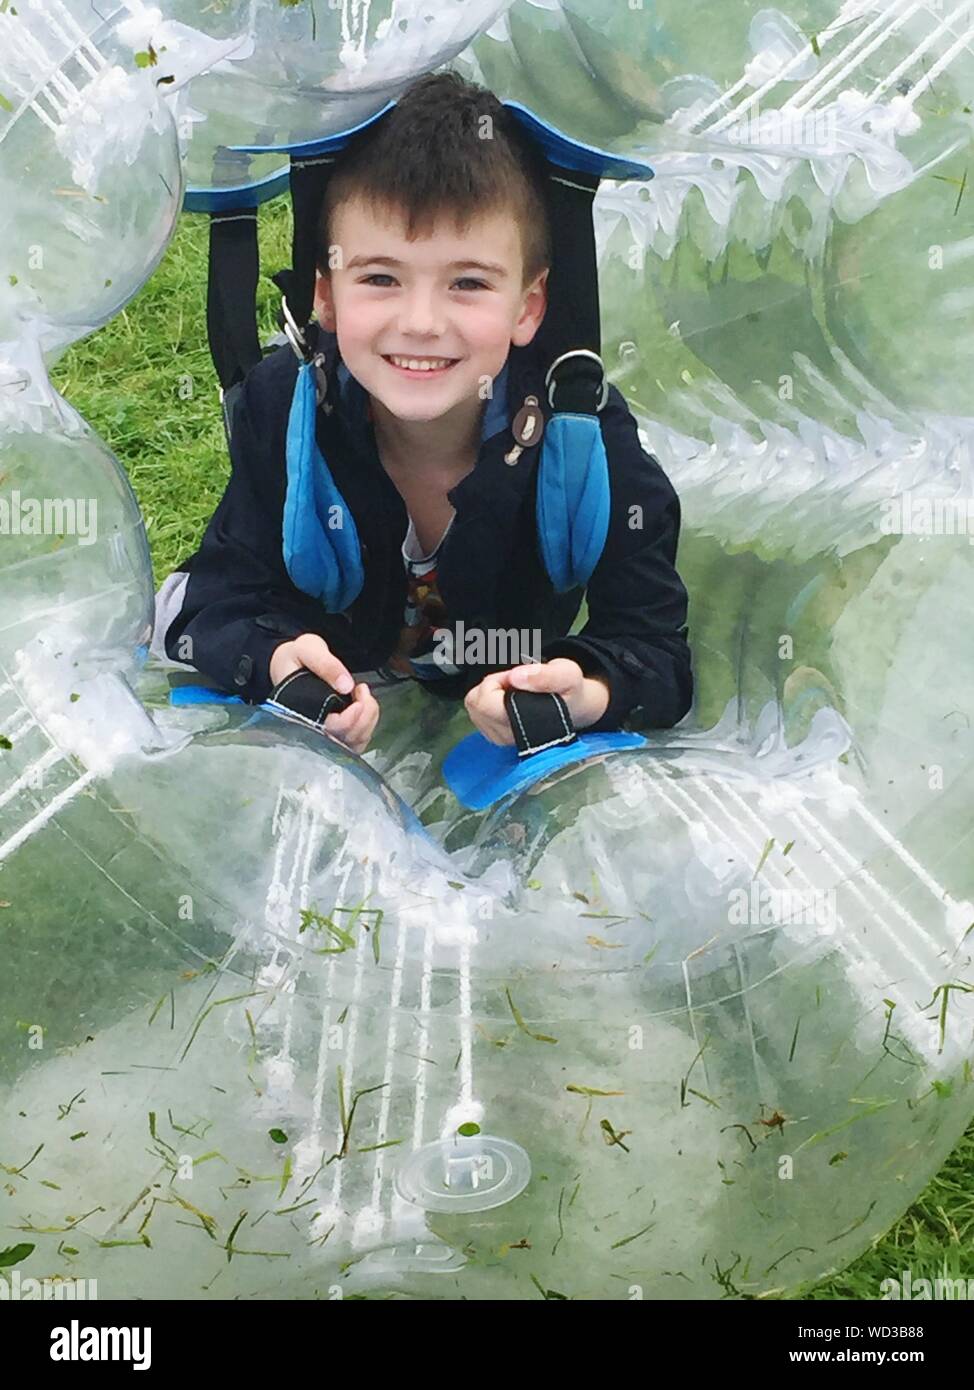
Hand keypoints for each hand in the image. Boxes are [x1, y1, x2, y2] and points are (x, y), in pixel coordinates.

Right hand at [269, 633, 378, 754]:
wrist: (291, 663)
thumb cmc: (296, 658)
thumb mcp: (308, 650)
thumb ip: (325, 664)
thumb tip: (346, 686)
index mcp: (298, 711)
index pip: (328, 729)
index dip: (349, 719)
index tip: (359, 695)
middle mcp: (311, 729)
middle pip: (345, 740)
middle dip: (365, 716)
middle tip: (362, 690)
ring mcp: (324, 734)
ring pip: (354, 742)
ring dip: (369, 720)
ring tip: (363, 694)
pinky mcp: (335, 733)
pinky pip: (356, 740)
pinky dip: (367, 725)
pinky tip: (364, 706)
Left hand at [463, 658, 610, 746]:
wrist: (577, 708)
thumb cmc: (571, 691)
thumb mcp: (567, 674)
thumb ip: (544, 675)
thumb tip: (515, 677)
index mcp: (524, 726)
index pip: (486, 703)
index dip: (498, 682)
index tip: (518, 677)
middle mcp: (509, 737)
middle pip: (476, 703)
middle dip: (492, 685)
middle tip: (516, 681)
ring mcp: (501, 738)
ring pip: (473, 707)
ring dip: (488, 692)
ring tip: (514, 690)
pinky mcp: (495, 736)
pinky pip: (476, 712)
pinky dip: (487, 700)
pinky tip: (508, 699)